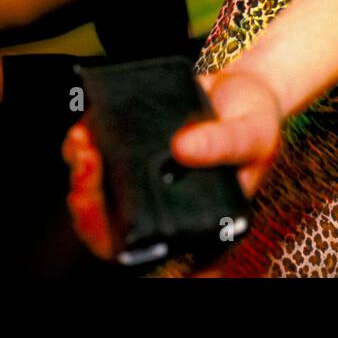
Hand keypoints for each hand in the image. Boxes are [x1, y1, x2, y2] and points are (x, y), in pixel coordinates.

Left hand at [61, 70, 281, 262]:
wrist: (246, 87)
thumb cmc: (256, 121)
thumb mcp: (253, 133)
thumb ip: (223, 143)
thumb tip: (181, 149)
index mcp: (198, 218)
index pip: (156, 249)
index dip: (130, 250)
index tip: (117, 234)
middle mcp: (167, 205)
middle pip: (114, 228)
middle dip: (89, 204)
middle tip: (88, 167)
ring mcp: (145, 182)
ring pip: (96, 198)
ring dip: (81, 175)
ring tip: (84, 142)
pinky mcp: (131, 154)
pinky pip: (94, 160)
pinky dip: (81, 147)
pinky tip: (86, 128)